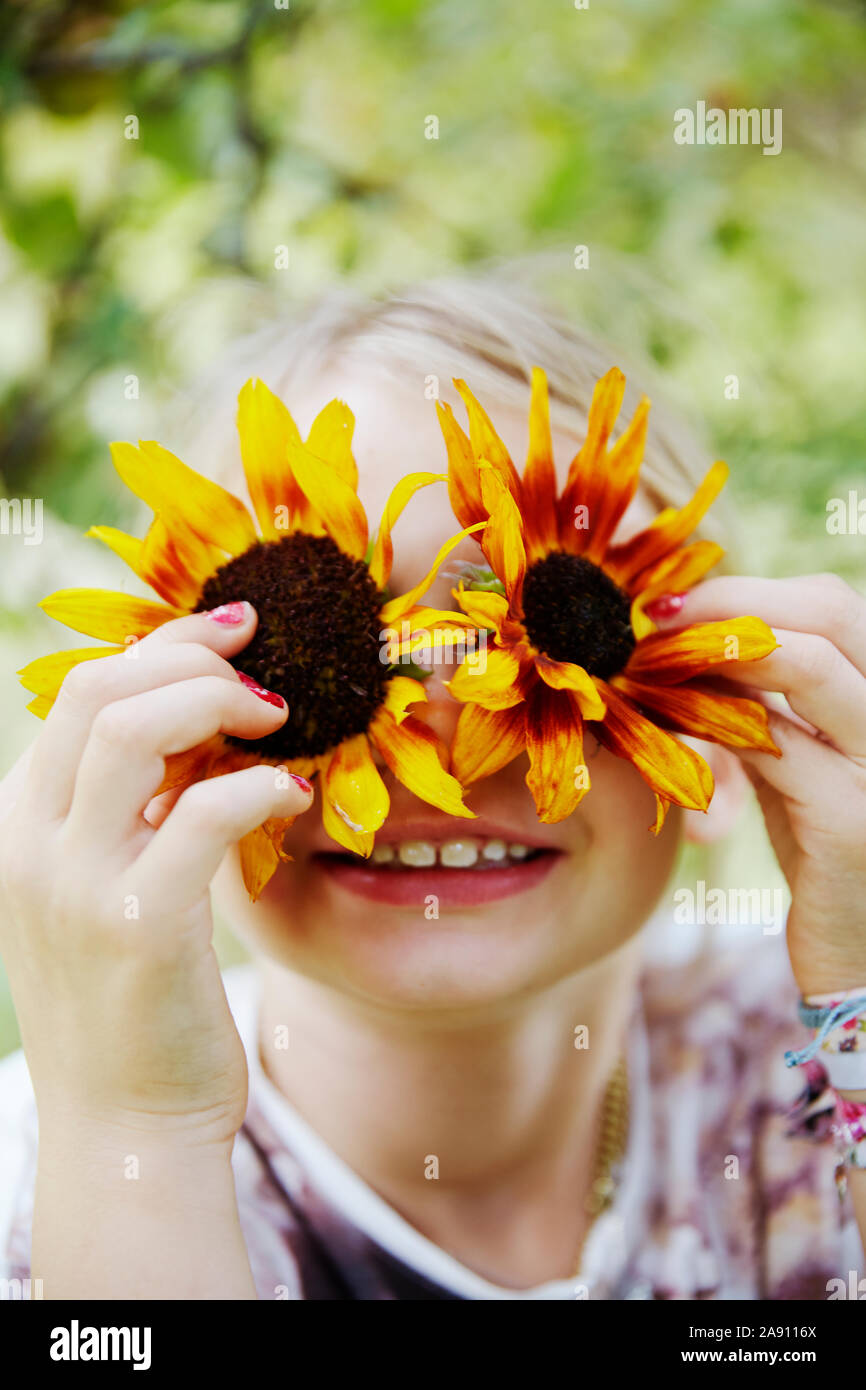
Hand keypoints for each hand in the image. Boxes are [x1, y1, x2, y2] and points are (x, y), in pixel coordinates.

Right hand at [0, 603, 312, 1148]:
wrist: (126, 1126)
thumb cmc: (134, 999)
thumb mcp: (107, 885)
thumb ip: (132, 807)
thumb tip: (204, 723)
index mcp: (20, 821)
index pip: (82, 690)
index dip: (164, 645)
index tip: (234, 631)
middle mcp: (30, 842)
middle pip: (101, 689)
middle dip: (194, 658)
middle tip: (265, 675)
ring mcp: (72, 883)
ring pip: (135, 728)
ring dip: (222, 705)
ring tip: (277, 725)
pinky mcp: (134, 928)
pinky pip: (201, 814)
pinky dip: (259, 786)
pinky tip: (291, 796)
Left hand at [650, 573, 865, 995]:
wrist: (862, 954)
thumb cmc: (823, 849)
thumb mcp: (798, 757)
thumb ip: (765, 701)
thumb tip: (691, 633)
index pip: (834, 603)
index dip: (752, 591)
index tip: (677, 601)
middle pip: (831, 612)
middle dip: (733, 603)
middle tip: (660, 617)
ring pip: (809, 665)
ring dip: (718, 653)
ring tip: (659, 662)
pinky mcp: (854, 820)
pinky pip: (775, 745)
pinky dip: (715, 724)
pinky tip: (672, 726)